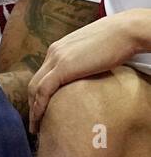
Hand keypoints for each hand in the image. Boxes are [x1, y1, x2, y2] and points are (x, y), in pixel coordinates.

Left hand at [28, 10, 148, 132]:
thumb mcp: (93, 53)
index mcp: (59, 49)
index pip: (42, 75)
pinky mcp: (64, 67)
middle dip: (31, 103)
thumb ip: (84, 63)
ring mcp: (56, 59)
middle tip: (34, 122)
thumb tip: (89, 76)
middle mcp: (53, 52)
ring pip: (35, 87)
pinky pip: (44, 90)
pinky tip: (39, 119)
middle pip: (34, 82)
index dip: (38, 94)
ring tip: (35, 127)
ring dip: (32, 109)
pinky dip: (39, 106)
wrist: (126, 30)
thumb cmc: (117, 41)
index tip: (40, 109)